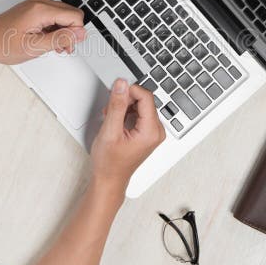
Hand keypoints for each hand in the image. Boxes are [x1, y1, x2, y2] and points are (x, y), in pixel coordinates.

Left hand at [0, 0, 85, 64]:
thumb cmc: (3, 43)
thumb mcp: (34, 47)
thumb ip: (60, 39)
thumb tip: (79, 33)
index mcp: (41, 9)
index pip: (75, 16)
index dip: (75, 33)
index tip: (66, 45)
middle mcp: (40, 2)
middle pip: (71, 14)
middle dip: (70, 32)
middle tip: (60, 48)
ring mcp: (37, 3)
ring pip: (64, 15)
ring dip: (62, 31)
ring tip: (51, 45)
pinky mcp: (34, 8)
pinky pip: (54, 15)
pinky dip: (54, 28)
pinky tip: (46, 39)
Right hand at [90, 79, 165, 193]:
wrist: (109, 179)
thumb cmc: (110, 163)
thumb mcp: (110, 131)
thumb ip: (117, 105)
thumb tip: (122, 85)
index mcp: (151, 131)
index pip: (146, 97)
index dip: (130, 90)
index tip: (117, 91)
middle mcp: (156, 131)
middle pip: (145, 100)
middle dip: (126, 100)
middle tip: (111, 107)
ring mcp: (153, 132)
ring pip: (141, 106)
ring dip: (125, 106)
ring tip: (111, 116)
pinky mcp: (147, 133)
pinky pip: (140, 113)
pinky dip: (127, 113)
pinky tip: (116, 120)